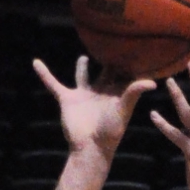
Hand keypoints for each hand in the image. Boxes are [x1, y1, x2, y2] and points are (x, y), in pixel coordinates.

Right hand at [33, 56, 154, 156]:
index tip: (136, 47)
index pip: (124, 74)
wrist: (90, 147)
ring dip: (82, 67)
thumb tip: (154, 82)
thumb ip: (134, 92)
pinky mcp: (68, 100)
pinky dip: (45, 75)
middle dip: (109, 60)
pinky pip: (54, 84)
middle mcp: (101, 92)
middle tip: (113, 42)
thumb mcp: (124, 108)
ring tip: (85, 55)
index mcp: (116, 93)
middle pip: (105, 72)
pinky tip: (36, 62)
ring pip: (83, 76)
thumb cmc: (111, 130)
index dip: (129, 63)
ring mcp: (84, 95)